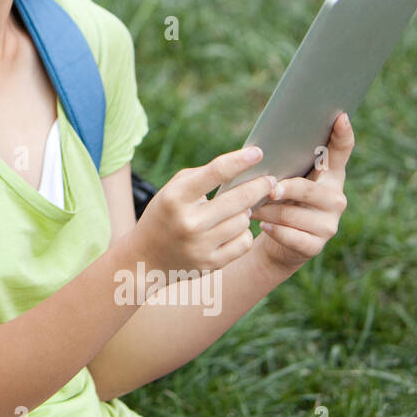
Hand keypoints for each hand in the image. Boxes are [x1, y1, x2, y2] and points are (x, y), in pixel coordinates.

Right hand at [133, 146, 277, 280]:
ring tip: (234, 212)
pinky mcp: (211, 264)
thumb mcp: (172, 190)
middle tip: (270, 181)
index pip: (215, 173)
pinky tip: (232, 230)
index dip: (240, 160)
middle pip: (239, 199)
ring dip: (244, 213)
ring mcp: (200, 245)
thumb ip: (204, 176)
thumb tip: (244, 167)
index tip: (258, 152)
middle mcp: (188, 222)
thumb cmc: (166, 214)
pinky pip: (244, 242)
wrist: (146, 257)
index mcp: (175, 197)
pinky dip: (242, 234)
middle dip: (259, 186)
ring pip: (244, 221)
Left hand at [252, 112, 354, 272]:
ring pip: (292, 214)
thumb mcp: (284, 181)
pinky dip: (274, 230)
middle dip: (284, 189)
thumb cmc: (280, 203)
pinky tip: (264, 226)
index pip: (341, 153)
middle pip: (307, 189)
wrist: (280, 243)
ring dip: (268, 211)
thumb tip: (261, 149)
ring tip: (252, 209)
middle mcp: (335, 199)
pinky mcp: (316, 245)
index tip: (340, 117)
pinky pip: (291, 235)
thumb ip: (284, 165)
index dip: (343, 135)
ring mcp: (329, 223)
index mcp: (329, 177)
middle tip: (267, 188)